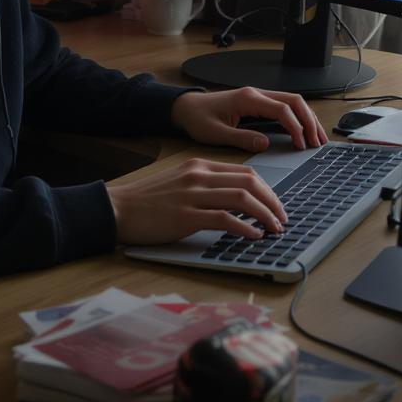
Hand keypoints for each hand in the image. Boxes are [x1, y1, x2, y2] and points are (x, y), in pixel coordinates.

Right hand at [107, 157, 287, 243]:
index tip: (276, 205)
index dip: (267, 190)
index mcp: (199, 165)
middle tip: (282, 218)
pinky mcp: (186, 216)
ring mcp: (192, 195)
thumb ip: (206, 185)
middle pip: (249, 182)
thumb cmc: (148, 200)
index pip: (245, 171)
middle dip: (273, 202)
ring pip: (242, 198)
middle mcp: (199, 175)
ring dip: (265, 215)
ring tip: (275, 229)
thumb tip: (237, 199)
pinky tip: (253, 236)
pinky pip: (225, 219)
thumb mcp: (180, 182)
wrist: (119, 208)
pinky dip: (244, 228)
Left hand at [171, 87, 327, 151]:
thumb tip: (265, 143)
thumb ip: (241, 138)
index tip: (301, 145)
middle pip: (294, 101)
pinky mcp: (257, 102)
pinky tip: (302, 132)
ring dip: (307, 118)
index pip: (282, 109)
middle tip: (318, 143)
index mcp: (247, 99)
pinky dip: (297, 118)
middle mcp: (256, 93)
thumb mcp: (216, 133)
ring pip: (292, 102)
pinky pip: (284, 106)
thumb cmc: (197, 119)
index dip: (296, 127)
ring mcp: (258, 96)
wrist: (185, 108)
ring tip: (317, 139)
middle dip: (309, 121)